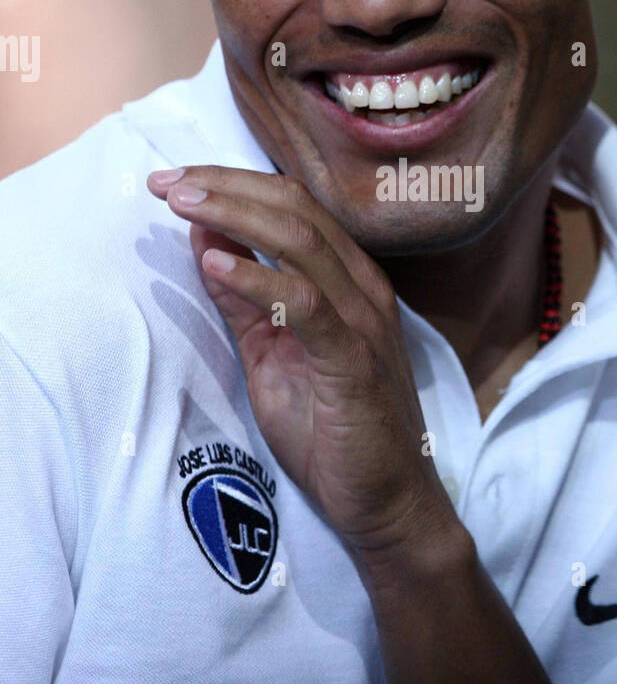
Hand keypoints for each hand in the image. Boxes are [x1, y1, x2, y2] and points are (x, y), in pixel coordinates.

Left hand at [147, 166, 458, 558]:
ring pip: (302, 241)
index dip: (232, 183)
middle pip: (294, 208)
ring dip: (236, 216)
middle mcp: (361, 288)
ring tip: (183, 205)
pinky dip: (259, 279)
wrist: (384, 503)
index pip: (292, 206)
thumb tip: (205, 243)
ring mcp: (363, 322)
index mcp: (347, 280)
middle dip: (224, 187)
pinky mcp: (354, 362)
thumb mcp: (272, 357)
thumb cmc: (331, 432)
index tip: (173, 180)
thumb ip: (245, 303)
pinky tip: (216, 263)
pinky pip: (306, 305)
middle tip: (165, 181)